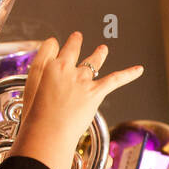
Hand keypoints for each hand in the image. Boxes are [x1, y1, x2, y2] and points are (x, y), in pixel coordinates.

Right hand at [10, 33, 143, 168]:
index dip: (54, 46)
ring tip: (103, 49)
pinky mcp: (96, 92)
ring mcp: (82, 80)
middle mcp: (66, 69)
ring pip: (93, 61)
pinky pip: (116, 79)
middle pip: (72, 50)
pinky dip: (129, 74)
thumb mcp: (29, 86)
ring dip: (99, 54)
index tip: (56, 43)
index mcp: (47, 67)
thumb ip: (39, 65)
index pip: (51, 48)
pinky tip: (139, 70)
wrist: (48, 132)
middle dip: (75, 42)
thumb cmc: (35, 116)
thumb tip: (51, 43)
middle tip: (77, 36)